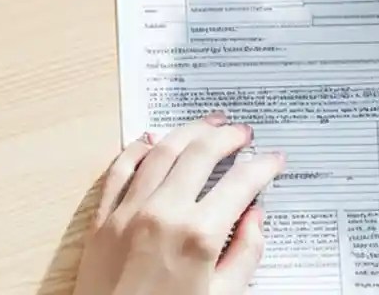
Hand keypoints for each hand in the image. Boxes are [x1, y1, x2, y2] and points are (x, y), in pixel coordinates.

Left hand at [73, 113, 284, 294]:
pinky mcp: (103, 219)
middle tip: (243, 132)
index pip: (241, 184)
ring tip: (208, 123)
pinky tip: (152, 140)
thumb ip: (245, 256)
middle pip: (201, 153)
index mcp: (199, 236)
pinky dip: (137, 150)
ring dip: (189, 131)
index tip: (274, 159)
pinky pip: (120, 170)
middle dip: (227, 136)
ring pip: (162, 151)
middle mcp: (163, 214)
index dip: (264, 166)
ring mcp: (129, 212)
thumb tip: (254, 219)